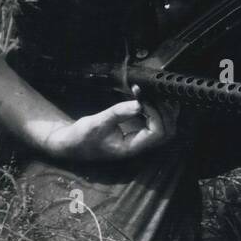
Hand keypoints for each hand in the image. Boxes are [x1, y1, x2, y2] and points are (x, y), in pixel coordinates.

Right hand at [43, 86, 172, 161]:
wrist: (72, 144)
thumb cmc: (82, 137)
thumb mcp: (96, 123)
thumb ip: (118, 113)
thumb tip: (139, 104)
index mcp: (132, 147)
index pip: (157, 133)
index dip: (156, 114)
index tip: (143, 100)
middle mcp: (140, 145)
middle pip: (167, 131)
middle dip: (166, 111)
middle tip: (153, 94)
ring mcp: (141, 138)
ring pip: (165, 126)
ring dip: (164, 109)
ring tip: (152, 93)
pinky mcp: (138, 131)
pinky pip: (156, 121)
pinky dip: (157, 108)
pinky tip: (147, 96)